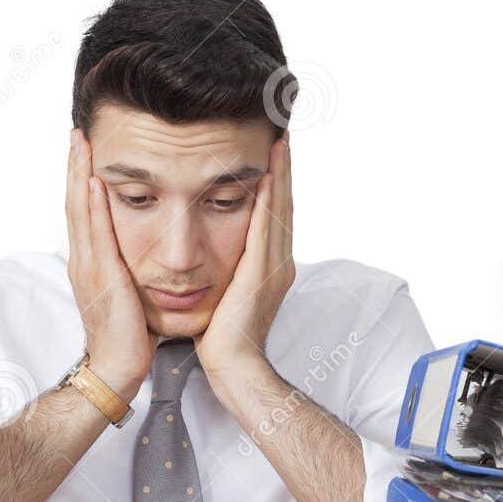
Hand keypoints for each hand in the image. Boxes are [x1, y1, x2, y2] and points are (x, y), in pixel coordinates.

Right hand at [64, 128, 152, 397]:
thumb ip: (122, 266)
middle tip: (78, 132)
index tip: (85, 149)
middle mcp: (83, 259)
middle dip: (76, 166)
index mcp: (89, 261)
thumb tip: (133, 248)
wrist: (117, 366)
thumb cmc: (126, 334)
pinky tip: (96, 183)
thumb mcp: (123, 291)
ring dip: (80, 175)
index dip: (81, 177)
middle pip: (75, 202)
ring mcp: (88, 266)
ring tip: (83, 144)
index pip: (83, 210)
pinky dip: (93, 206)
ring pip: (80, 211)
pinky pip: (96, 234)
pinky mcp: (101, 276)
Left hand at [195, 134, 294, 395]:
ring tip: (279, 141)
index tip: (274, 151)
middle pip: (283, 203)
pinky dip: (268, 198)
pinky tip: (266, 174)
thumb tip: (218, 255)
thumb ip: (230, 271)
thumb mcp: (228, 295)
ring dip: (280, 173)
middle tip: (283, 133)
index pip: (275, 213)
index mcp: (271, 265)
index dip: (277, 181)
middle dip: (284, 168)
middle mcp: (279, 261)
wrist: (235, 368)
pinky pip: (266, 226)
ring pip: (279, 209)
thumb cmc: (224, 339)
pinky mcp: (262, 272)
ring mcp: (275, 266)